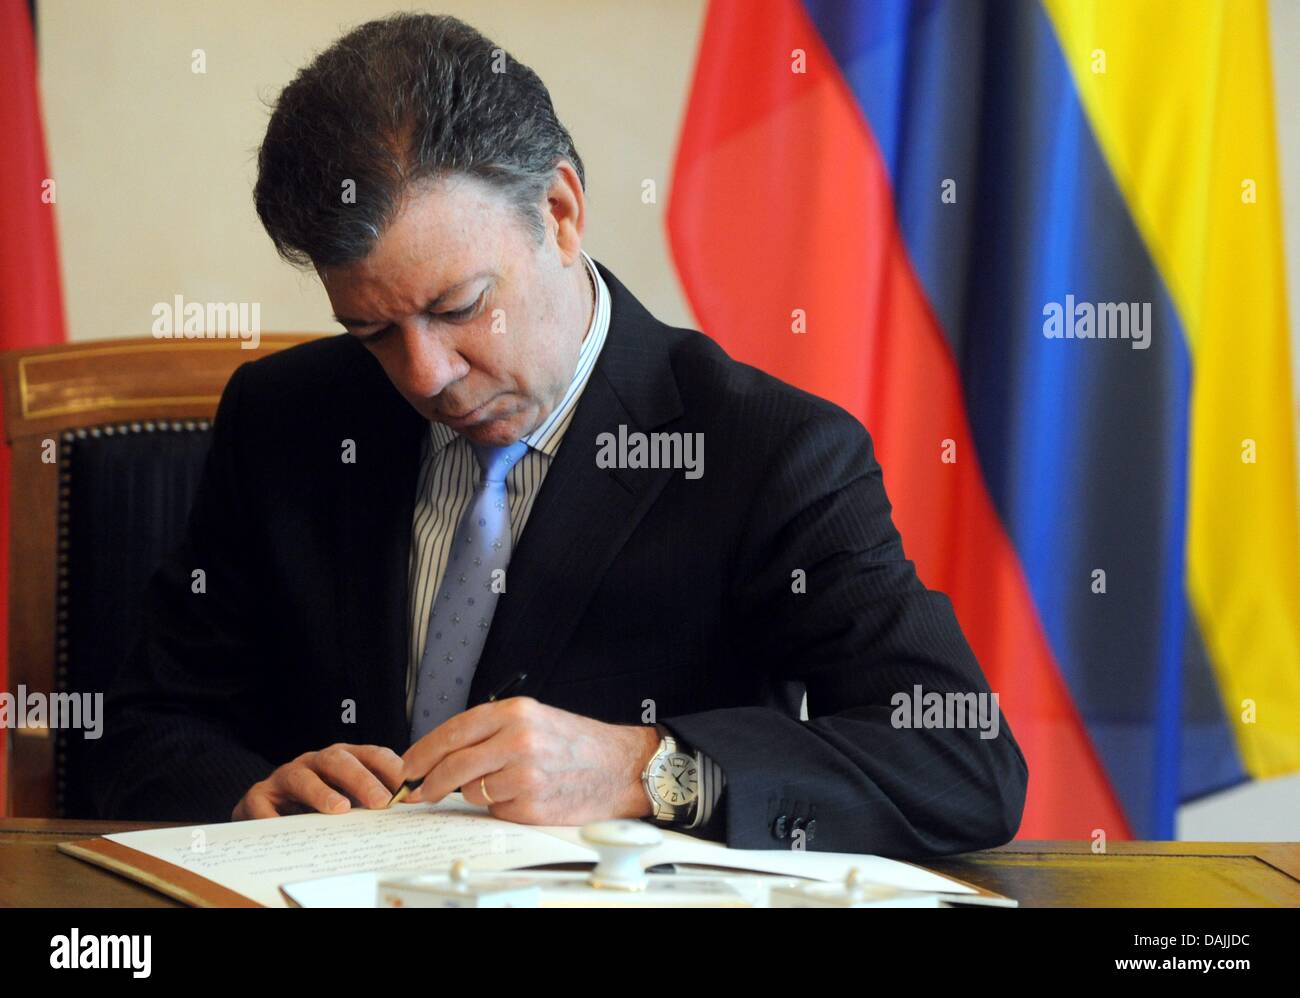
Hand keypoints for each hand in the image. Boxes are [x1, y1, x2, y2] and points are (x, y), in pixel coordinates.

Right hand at [231, 743, 403, 819]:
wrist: (267, 810)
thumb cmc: (316, 803)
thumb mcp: (349, 797)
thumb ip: (374, 797)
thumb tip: (411, 804)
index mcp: (342, 758)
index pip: (371, 754)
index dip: (391, 769)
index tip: (409, 790)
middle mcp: (314, 762)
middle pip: (339, 761)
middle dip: (362, 779)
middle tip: (382, 802)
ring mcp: (285, 777)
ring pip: (303, 777)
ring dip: (321, 792)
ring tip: (339, 809)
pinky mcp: (258, 797)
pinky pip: (262, 803)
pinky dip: (273, 815)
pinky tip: (284, 826)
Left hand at [400, 697, 659, 824]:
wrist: (619, 767)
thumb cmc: (576, 743)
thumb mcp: (533, 718)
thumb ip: (490, 730)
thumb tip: (443, 753)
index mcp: (515, 712)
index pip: (453, 731)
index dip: (424, 751)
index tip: (409, 765)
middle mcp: (518, 741)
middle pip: (453, 766)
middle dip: (431, 782)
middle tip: (421, 790)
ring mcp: (525, 775)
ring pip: (472, 790)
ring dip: (477, 792)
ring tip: (506, 782)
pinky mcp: (531, 805)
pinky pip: (495, 810)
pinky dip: (501, 807)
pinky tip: (524, 795)